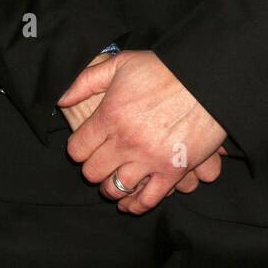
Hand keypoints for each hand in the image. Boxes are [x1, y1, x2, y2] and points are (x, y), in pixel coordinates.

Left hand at [58, 50, 227, 213]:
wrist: (206, 79)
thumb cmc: (163, 69)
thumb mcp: (121, 63)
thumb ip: (87, 80)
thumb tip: (61, 98)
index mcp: (110, 115)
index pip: (77, 150)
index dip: (79, 149)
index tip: (87, 145)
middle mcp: (125, 141)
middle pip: (93, 173)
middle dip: (94, 167)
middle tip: (103, 160)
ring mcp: (149, 159)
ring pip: (116, 189)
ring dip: (112, 186)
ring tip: (117, 177)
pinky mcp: (172, 171)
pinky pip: (147, 200)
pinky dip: (136, 204)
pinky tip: (132, 200)